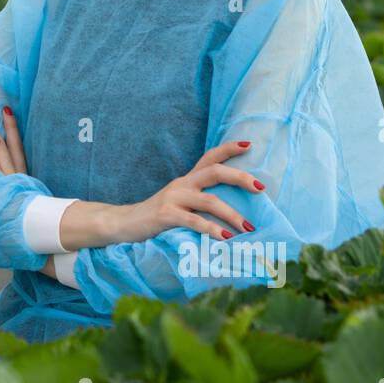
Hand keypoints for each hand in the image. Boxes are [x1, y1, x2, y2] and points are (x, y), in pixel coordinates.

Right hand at [107, 140, 261, 242]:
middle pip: (214, 171)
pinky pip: (194, 220)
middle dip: (240, 177)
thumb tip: (233, 214)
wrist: (122, 224)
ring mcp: (173, 198)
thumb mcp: (178, 203)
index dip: (229, 149)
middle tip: (261, 188)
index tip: (250, 145)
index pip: (209, 157)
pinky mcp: (166, 215)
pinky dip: (212, 229)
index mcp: (186, 180)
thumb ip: (198, 203)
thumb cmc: (156, 217)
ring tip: (250, 228)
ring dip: (233, 214)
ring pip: (209, 200)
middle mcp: (181, 184)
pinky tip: (226, 238)